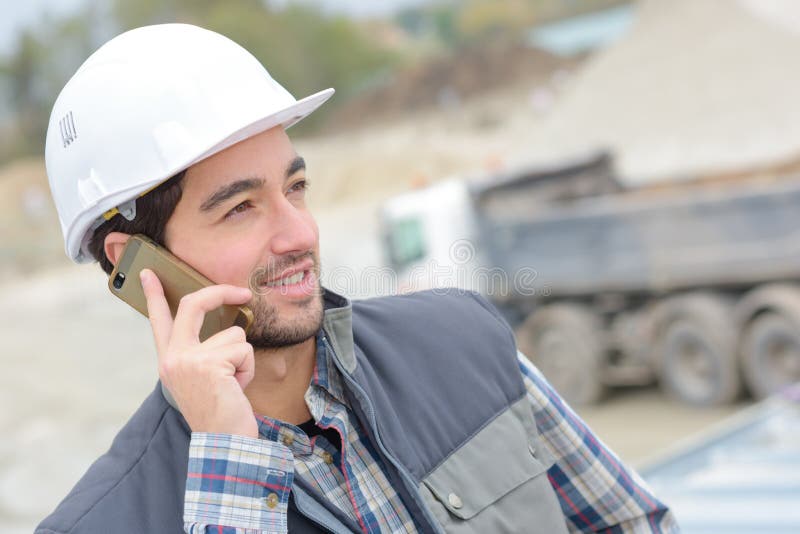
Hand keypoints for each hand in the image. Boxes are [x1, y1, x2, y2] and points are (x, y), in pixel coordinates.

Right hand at [140, 268, 257, 437]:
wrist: (223, 442)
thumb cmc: (220, 410)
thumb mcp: (204, 377)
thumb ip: (205, 352)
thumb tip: (228, 327)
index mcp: (169, 361)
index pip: (159, 320)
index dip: (154, 294)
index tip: (148, 272)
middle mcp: (173, 358)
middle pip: (194, 305)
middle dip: (221, 292)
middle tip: (243, 293)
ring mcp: (188, 359)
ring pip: (234, 334)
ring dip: (243, 358)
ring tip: (233, 383)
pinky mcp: (209, 364)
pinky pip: (243, 349)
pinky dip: (248, 368)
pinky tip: (237, 387)